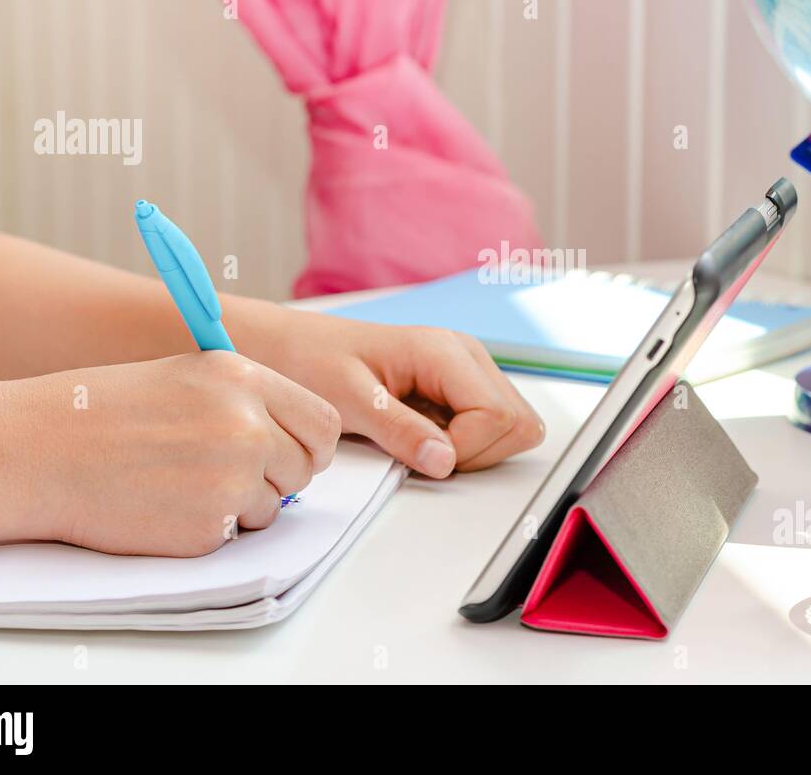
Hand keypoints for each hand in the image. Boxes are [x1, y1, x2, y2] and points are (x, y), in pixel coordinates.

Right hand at [3, 352, 339, 556]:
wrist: (40, 450)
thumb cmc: (108, 410)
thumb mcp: (190, 376)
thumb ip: (252, 400)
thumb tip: (301, 438)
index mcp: (244, 380)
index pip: (324, 423)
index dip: (312, 443)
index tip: (295, 451)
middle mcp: (247, 428)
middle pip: (306, 467)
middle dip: (279, 474)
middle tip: (230, 471)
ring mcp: (230, 481)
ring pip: (273, 505)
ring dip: (241, 503)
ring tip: (182, 480)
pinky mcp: (207, 528)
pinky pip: (235, 535)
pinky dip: (208, 526)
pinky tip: (165, 503)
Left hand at [256, 312, 543, 478]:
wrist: (290, 348)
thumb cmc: (310, 361)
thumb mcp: (347, 399)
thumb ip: (400, 430)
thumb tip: (446, 462)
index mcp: (444, 351)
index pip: (500, 416)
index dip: (466, 449)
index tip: (421, 454)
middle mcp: (467, 356)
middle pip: (520, 424)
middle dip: (479, 453)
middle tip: (425, 452)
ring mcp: (468, 371)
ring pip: (515, 427)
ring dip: (476, 450)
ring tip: (423, 443)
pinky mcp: (461, 387)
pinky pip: (492, 427)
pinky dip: (467, 444)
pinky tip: (425, 436)